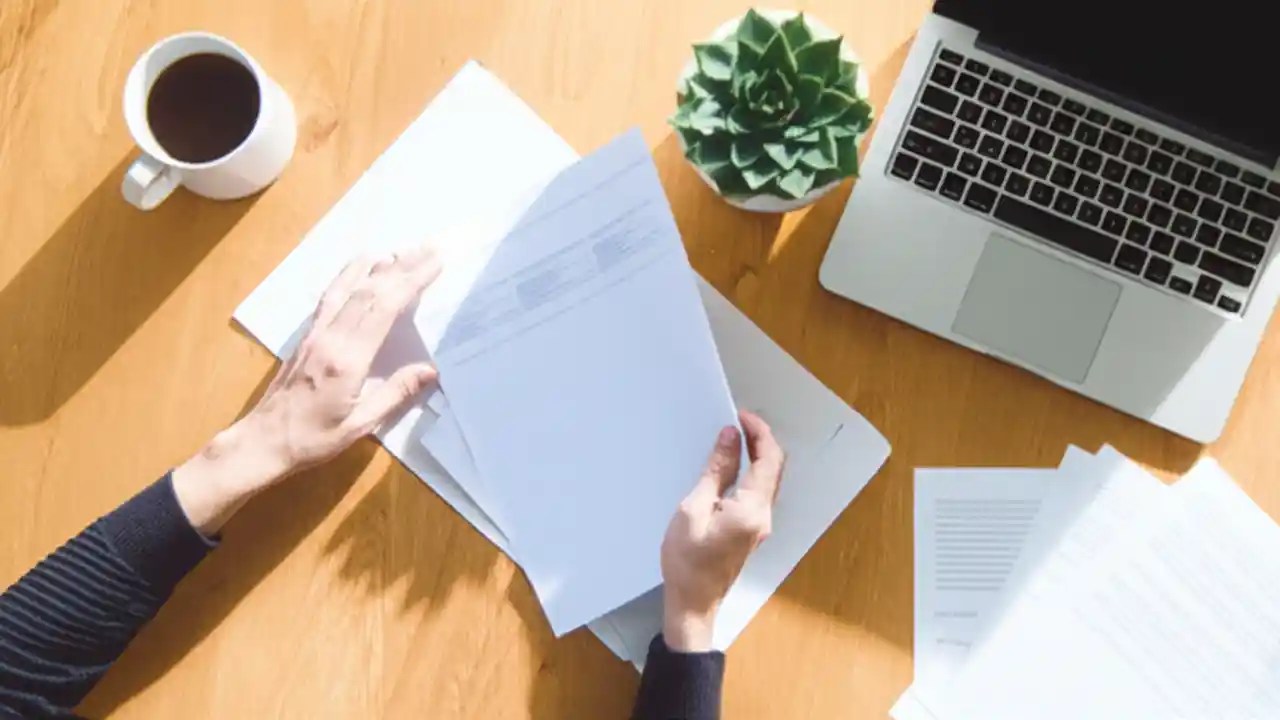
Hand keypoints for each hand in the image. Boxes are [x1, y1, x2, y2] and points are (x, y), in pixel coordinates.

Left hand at [172, 246, 442, 534]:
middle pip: (369, 291)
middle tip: (429, 248)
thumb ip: (395, 393)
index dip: (410, 282)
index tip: (434, 263)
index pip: (383, 309)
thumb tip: (430, 370)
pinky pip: (331, 295)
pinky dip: (349, 275)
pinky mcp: (307, 335)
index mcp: (347, 360)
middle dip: (401, 266)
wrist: (263, 441)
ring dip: (376, 265)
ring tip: (401, 250)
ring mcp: (316, 333)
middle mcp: (330, 338)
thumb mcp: (360, 425)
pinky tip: (360, 266)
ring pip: (348, 288)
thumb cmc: (313, 439)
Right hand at [660, 410, 783, 651]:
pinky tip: (732, 467)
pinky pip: (759, 493)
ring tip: (733, 439)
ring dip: (757, 456)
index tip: (741, 415)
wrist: (693, 603)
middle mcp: (764, 516)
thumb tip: (730, 438)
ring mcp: (761, 525)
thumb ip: (715, 471)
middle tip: (737, 422)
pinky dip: (751, 473)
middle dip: (760, 440)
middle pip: (774, 468)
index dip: (759, 432)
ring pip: (769, 481)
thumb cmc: (687, 561)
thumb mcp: (694, 509)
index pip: (768, 460)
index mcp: (752, 509)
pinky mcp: (752, 531)